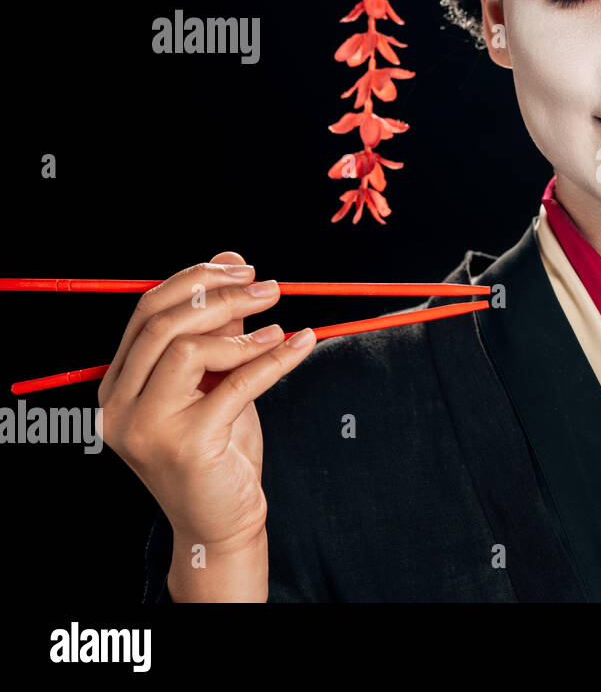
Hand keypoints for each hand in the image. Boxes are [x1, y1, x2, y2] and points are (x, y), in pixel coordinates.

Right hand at [98, 251, 316, 599]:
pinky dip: (273, 359)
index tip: (242, 268)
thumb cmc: (219, 448)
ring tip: (281, 324)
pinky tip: (300, 344)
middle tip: (269, 287)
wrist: (221, 522)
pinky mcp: (186, 445)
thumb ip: (218, 328)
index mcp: (118, 384)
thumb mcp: (216, 380)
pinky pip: (234, 384)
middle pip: (161, 323)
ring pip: (186, 349)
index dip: (195, 281)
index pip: (146, 311)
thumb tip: (232, 261)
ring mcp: (145, 428)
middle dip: (220, 296)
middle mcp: (118, 405)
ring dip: (243, 329)